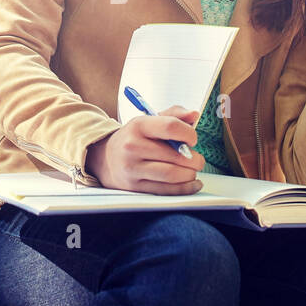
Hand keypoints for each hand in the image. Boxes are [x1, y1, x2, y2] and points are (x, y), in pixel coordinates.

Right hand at [84, 105, 206, 193]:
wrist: (107, 158)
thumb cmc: (135, 138)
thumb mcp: (149, 121)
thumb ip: (174, 114)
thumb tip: (195, 115)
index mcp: (138, 125)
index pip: (170, 127)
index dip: (189, 134)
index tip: (193, 140)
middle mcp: (133, 146)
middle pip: (174, 155)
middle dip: (194, 159)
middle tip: (198, 160)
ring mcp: (132, 168)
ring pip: (171, 175)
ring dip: (190, 174)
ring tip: (192, 171)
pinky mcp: (135, 187)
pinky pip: (166, 190)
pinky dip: (185, 188)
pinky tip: (192, 183)